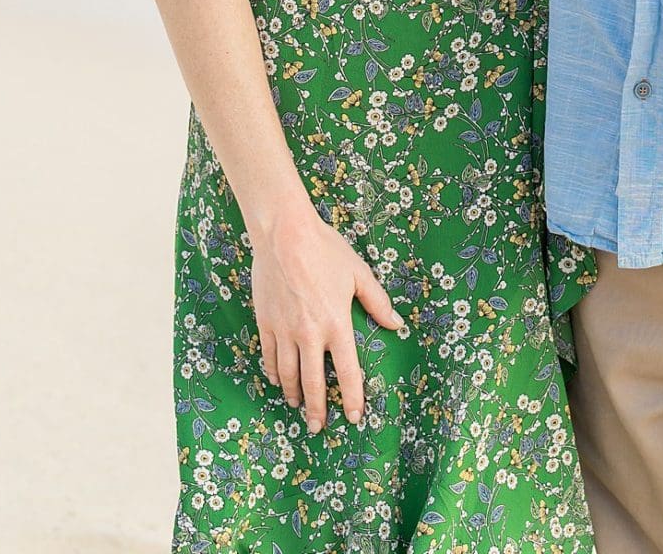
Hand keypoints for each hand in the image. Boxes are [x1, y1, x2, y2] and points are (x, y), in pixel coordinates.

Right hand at [251, 201, 401, 432]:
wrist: (284, 235)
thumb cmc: (325, 250)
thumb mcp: (358, 274)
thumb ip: (377, 302)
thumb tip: (396, 325)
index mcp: (337, 324)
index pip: (346, 372)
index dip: (352, 398)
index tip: (355, 417)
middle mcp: (310, 334)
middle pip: (313, 383)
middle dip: (318, 409)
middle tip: (319, 428)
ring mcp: (284, 331)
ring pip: (288, 374)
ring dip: (294, 395)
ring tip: (298, 407)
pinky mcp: (265, 323)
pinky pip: (269, 356)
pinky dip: (273, 372)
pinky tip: (277, 379)